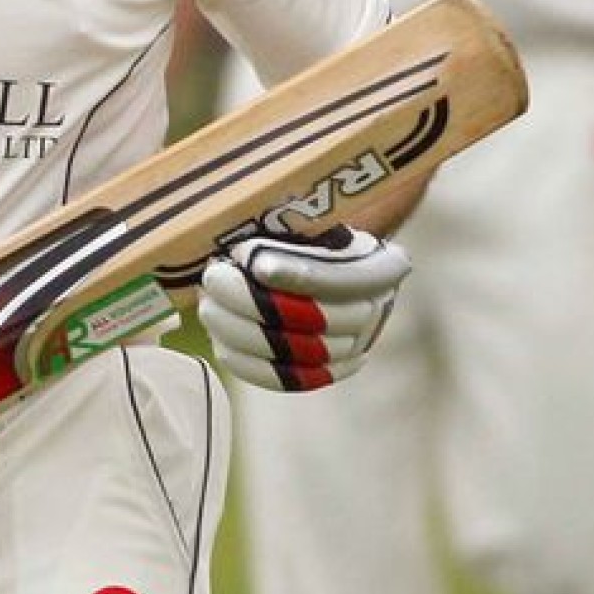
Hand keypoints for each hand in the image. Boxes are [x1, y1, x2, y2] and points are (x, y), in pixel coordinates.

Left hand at [198, 227, 409, 391]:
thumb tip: (243, 244)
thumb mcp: (311, 215)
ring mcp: (357, 345)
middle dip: (256, 302)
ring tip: (209, 308)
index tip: (255, 263)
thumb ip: (288, 222)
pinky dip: (253, 365)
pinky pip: (291, 378)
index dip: (300, 273)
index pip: (347, 276)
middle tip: (213, 279)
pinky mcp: (331, 369)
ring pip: (301, 352)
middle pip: (319, 319)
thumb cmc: (312, 230)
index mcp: (384, 265)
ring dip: (245, 331)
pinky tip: (222, 345)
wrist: (328, 260)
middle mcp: (377, 309)